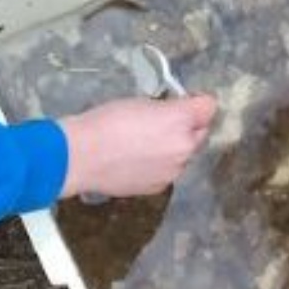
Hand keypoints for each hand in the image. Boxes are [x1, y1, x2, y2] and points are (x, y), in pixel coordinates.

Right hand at [58, 94, 216, 198]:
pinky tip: (137, 162)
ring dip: (174, 148)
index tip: (183, 101)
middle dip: (188, 127)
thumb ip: (167, 109)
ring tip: (145, 145)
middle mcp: (185, 147)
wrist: (80, 157)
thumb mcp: (141, 102)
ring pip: (185, 154)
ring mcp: (174, 170)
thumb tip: (175, 112)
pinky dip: (160, 166)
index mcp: (181, 120)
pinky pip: (168, 171)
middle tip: (162, 123)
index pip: (209, 106)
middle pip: (200, 132)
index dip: (197, 101)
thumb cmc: (106, 121)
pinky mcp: (160, 187)